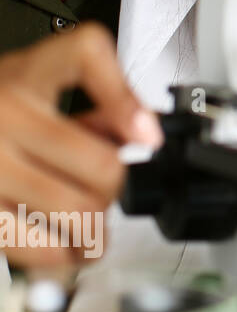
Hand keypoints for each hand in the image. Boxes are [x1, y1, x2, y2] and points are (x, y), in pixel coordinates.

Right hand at [0, 24, 162, 268]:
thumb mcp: (39, 80)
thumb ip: (98, 98)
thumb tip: (140, 133)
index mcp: (29, 73)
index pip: (85, 57)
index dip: (124, 99)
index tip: (148, 135)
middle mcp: (5, 113)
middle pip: (100, 166)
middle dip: (114, 187)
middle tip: (105, 191)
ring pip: (74, 212)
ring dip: (93, 230)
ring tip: (90, 229)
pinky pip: (31, 244)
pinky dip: (57, 255)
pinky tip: (61, 248)